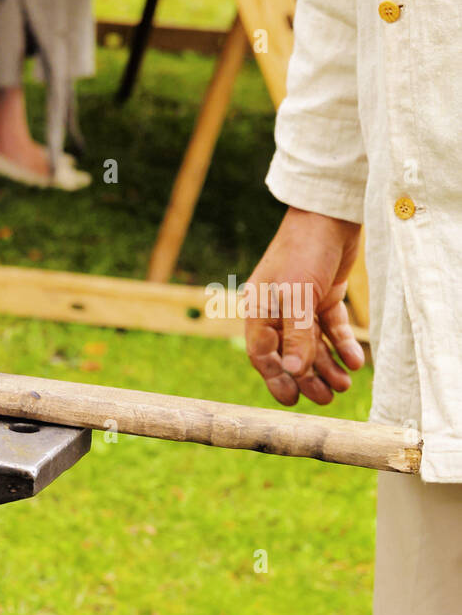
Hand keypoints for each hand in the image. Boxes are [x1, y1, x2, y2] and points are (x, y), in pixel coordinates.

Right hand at [244, 207, 364, 405]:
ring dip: (327, 365)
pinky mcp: (322, 296)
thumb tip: (293, 372)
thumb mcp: (298, 297)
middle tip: (325, 399)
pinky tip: (355, 360)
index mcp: (259, 309)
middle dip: (307, 377)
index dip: (276, 377)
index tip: (291, 399)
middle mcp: (277, 310)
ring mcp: (300, 304)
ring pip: (312, 343)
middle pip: (289, 352)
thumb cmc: (303, 252)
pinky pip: (330, 327)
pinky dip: (342, 343)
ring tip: (344, 385)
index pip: (263, 352)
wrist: (329, 215)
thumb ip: (297, 336)